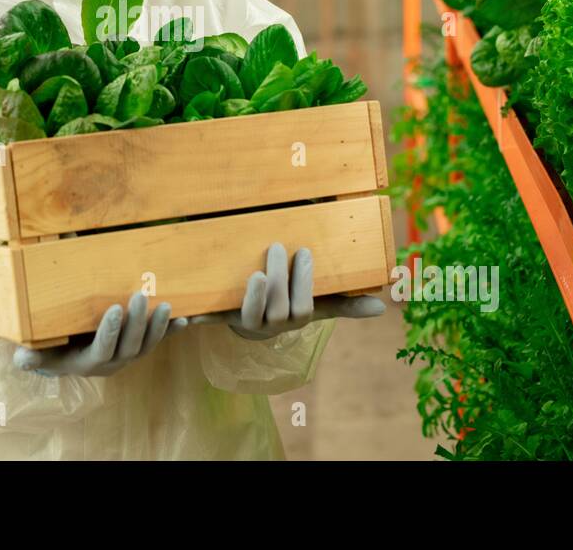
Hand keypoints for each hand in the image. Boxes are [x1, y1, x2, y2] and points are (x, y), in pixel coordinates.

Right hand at [13, 291, 187, 376]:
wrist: (69, 362)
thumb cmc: (53, 352)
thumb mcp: (41, 354)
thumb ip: (31, 356)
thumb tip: (19, 357)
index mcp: (90, 363)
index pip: (103, 348)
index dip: (110, 331)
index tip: (114, 309)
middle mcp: (113, 363)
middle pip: (130, 346)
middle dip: (137, 322)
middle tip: (141, 295)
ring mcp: (128, 357)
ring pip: (147, 345)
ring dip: (158, 326)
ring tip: (166, 304)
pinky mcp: (138, 349)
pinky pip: (158, 343)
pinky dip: (171, 332)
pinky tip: (185, 320)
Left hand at [188, 243, 385, 340]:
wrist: (249, 316)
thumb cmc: (288, 301)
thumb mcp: (317, 301)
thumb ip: (344, 303)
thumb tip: (382, 308)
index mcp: (294, 318)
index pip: (304, 307)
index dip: (305, 283)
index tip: (305, 253)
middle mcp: (270, 325)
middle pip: (277, 311)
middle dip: (279, 281)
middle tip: (278, 247)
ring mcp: (244, 322)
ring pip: (250, 317)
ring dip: (253, 297)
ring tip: (256, 273)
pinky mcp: (219, 317)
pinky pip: (210, 320)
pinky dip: (199, 317)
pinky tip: (190, 313)